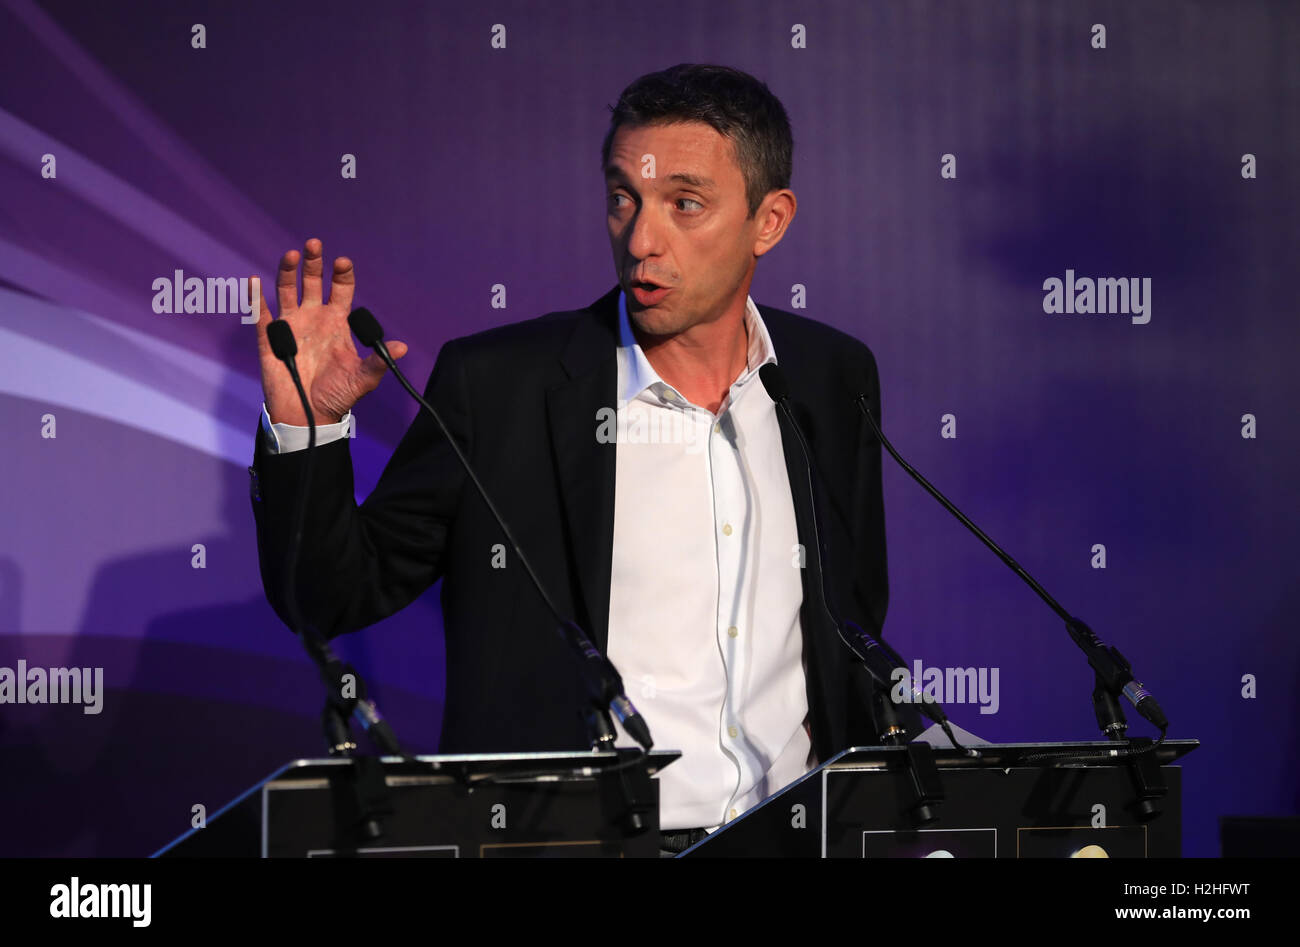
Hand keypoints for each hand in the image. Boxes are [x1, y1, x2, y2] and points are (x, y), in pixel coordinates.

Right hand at [254, 238, 407, 425]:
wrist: (308, 414)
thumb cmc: (337, 395)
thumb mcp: (363, 379)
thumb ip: (379, 361)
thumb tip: (402, 347)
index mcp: (336, 323)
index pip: (340, 290)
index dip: (342, 275)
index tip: (343, 263)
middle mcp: (313, 318)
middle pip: (312, 282)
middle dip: (313, 263)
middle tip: (314, 245)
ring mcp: (291, 325)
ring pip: (287, 290)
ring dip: (288, 272)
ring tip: (292, 255)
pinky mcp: (270, 338)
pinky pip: (261, 315)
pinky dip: (255, 297)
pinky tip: (254, 281)